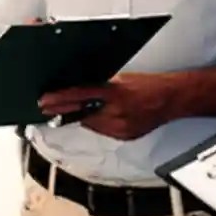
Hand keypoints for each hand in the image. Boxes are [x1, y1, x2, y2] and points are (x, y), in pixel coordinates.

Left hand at [38, 72, 179, 140]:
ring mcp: (120, 128)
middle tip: (48, 107)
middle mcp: (115, 113)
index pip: (79, 96)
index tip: (44, 101)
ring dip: (83, 117)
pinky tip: (99, 117)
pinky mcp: (124, 136)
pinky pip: (102, 131)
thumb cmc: (148, 85)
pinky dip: (97, 124)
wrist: (170, 99)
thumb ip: (99, 85)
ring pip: (91, 124)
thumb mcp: (120, 78)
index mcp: (114, 94)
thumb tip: (79, 88)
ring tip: (77, 109)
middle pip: (81, 114)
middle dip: (65, 111)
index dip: (59, 100)